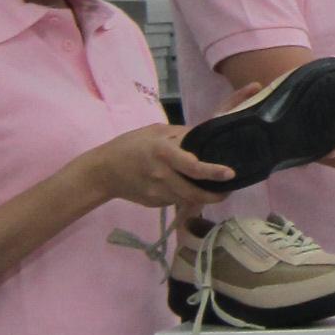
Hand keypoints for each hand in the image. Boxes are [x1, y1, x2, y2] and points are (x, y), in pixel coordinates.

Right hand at [92, 124, 231, 220]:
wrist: (103, 172)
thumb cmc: (130, 145)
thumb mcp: (155, 131)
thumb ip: (181, 134)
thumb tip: (204, 135)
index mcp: (164, 153)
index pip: (193, 167)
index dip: (214, 172)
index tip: (231, 174)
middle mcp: (163, 176)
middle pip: (195, 193)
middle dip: (216, 195)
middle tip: (229, 189)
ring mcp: (158, 193)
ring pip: (188, 201)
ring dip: (203, 198)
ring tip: (216, 189)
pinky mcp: (155, 203)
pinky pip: (176, 201)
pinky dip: (186, 197)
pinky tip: (190, 190)